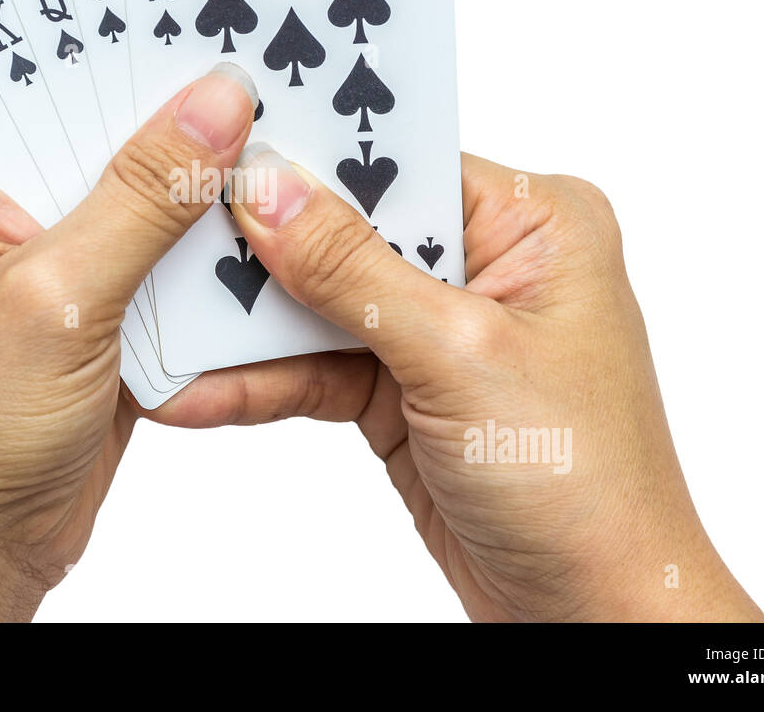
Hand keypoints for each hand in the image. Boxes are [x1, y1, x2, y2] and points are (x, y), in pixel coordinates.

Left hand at [0, 0, 274, 621]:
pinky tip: (283, 177)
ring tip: (299, 56)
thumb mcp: (48, 303)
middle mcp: (3, 187)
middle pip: (103, 75)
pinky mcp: (102, 294)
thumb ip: (139, 195)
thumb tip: (219, 97)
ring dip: (215, 119)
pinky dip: (224, 207)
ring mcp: (58, 240)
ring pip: (149, 153)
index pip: (34, 21)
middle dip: (184, 19)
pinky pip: (173, 230)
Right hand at [147, 147, 763, 621]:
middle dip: (264, 245)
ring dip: (248, 324)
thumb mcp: (462, 357)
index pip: (401, 163)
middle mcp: (487, 267)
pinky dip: (262, 381)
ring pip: (321, 303)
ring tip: (172, 322)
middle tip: (176, 233)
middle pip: (350, 230)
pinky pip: (316, 368)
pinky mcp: (402, 389)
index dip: (313, 159)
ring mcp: (439, 331)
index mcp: (534, 226)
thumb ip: (355, 271)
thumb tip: (272, 190)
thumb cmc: (587, 485)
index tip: (226, 152)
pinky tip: (203, 390)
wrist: (592, 612)